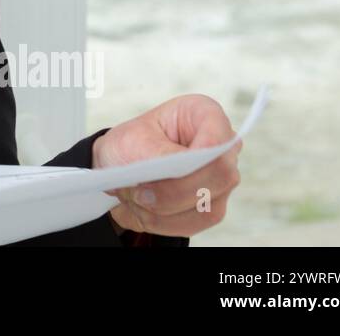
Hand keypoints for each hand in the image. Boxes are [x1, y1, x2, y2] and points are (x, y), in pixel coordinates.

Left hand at [92, 94, 241, 238]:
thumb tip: (182, 170)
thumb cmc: (129, 144)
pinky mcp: (210, 206)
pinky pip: (193, 224)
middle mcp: (221, 149)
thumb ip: (161, 155)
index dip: (201, 155)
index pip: (220, 137)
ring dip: (162, 211)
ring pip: (208, 208)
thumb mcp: (134, 140)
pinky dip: (162, 221)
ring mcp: (219, 181)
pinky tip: (141, 209)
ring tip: (132, 197)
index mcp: (205, 116)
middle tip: (137, 191)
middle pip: (221, 177)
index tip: (162, 167)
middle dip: (172, 191)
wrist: (118, 166)